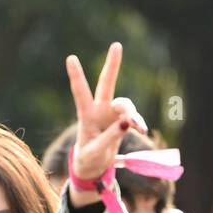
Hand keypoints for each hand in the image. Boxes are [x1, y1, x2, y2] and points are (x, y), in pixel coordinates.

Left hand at [65, 43, 145, 205]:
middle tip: (116, 45)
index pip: (80, 93)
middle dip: (112, 65)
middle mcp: (99, 110)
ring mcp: (111, 115)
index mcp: (86, 116)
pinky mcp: (122, 122)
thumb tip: (128, 123)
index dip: (76, 76)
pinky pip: (133, 118)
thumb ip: (110, 137)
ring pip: (125, 105)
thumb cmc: (88, 159)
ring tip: (139, 127)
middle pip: (106, 85)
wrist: (94, 167)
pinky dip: (138, 123)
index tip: (70, 58)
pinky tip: (142, 130)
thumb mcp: (94, 152)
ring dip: (132, 114)